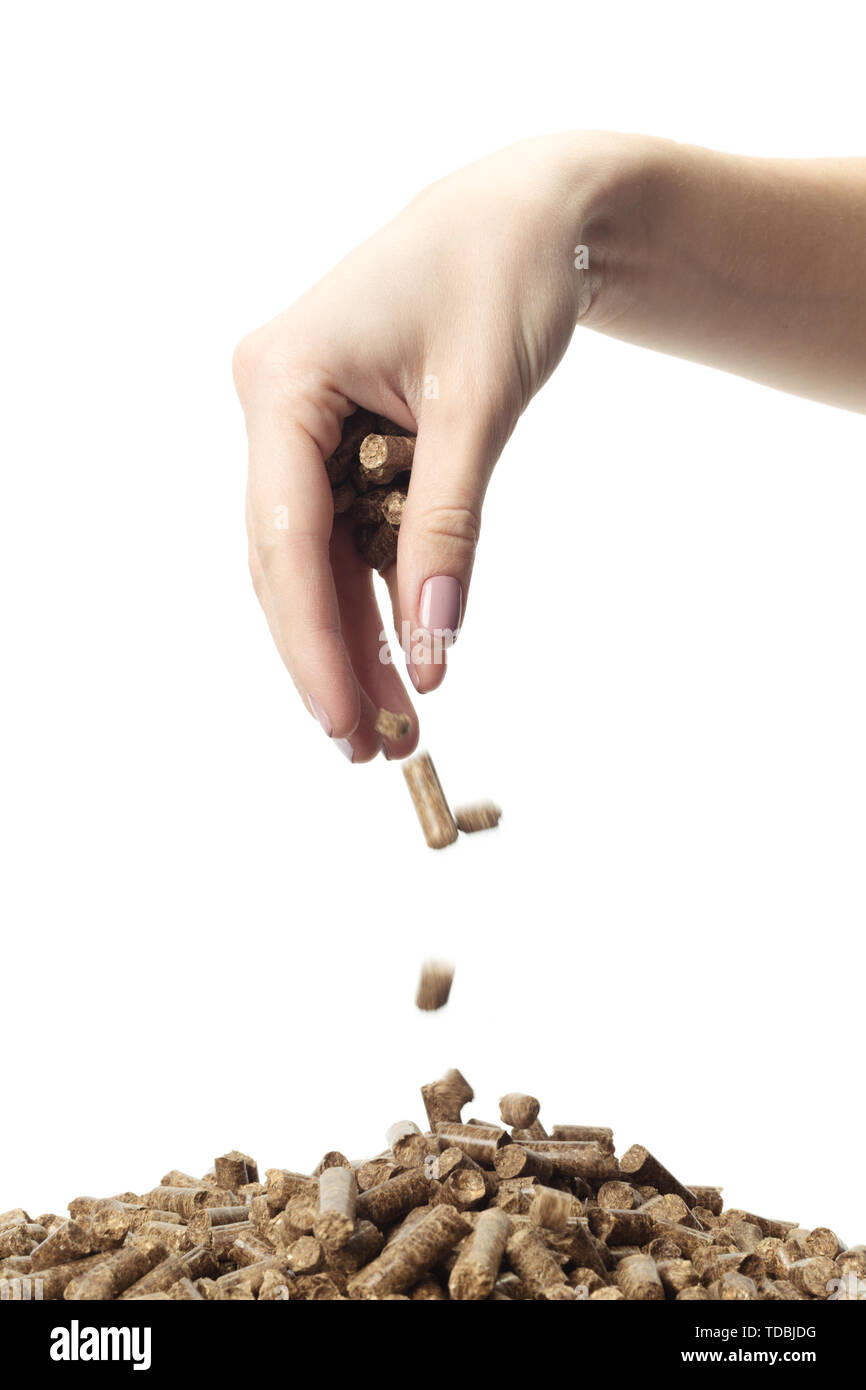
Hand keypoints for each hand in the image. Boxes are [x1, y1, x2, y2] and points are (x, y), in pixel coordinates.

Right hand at [233, 134, 615, 759]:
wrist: (535, 211)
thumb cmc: (506, 273)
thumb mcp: (479, 406)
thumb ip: (448, 528)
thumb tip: (432, 646)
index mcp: (282, 379)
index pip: (281, 536)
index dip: (309, 641)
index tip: (342, 719)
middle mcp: (275, 403)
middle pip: (287, 559)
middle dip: (328, 655)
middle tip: (368, 749)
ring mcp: (303, 422)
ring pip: (316, 557)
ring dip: (353, 637)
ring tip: (392, 724)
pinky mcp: (340, 436)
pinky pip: (349, 532)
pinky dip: (378, 593)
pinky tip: (400, 658)